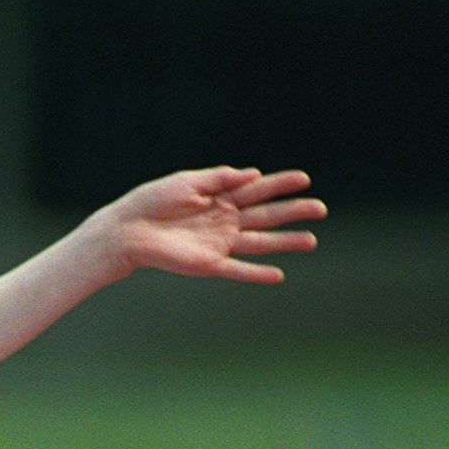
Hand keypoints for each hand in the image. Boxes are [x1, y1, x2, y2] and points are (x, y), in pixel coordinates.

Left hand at [98, 166, 324, 284]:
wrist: (128, 229)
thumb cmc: (153, 202)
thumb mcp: (187, 182)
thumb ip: (219, 179)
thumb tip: (253, 174)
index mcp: (220, 198)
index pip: (257, 190)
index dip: (281, 184)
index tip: (305, 178)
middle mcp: (225, 221)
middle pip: (266, 216)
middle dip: (293, 212)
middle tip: (321, 209)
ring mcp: (219, 244)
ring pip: (260, 243)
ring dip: (285, 242)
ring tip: (311, 241)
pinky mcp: (208, 264)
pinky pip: (237, 270)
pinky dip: (257, 274)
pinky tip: (279, 275)